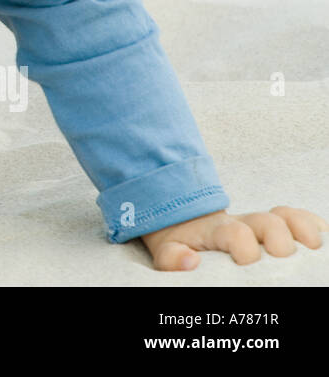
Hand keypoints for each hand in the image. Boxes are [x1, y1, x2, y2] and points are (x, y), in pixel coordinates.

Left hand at [140, 206, 326, 269]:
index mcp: (216, 231)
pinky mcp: (275, 226)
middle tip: (282, 259)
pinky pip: (299, 218)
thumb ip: (172, 256)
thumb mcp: (167, 250)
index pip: (236, 232)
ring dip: (304, 230)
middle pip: (269, 222)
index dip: (245, 246)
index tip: (245, 262)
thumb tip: (189, 261)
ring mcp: (261, 223)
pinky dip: (312, 225)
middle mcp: (244, 223)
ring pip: (288, 217)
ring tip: (314, 250)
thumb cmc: (181, 244)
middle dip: (280, 240)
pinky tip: (322, 240)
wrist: (184, 224)